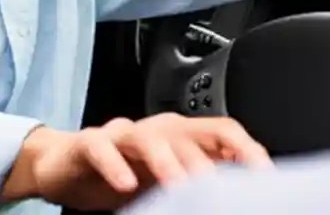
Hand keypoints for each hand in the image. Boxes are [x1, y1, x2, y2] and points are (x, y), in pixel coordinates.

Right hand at [1, 113, 270, 210]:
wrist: (63, 166)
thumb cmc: (121, 175)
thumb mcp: (164, 185)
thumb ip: (197, 187)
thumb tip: (238, 200)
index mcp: (181, 138)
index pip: (222, 133)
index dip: (247, 150)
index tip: (267, 177)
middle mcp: (156, 130)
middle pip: (189, 133)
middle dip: (209, 161)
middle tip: (224, 189)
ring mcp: (122, 134)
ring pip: (148, 137)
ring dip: (167, 161)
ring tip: (180, 186)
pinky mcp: (88, 143)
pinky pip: (102, 148)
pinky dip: (114, 165)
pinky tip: (125, 186)